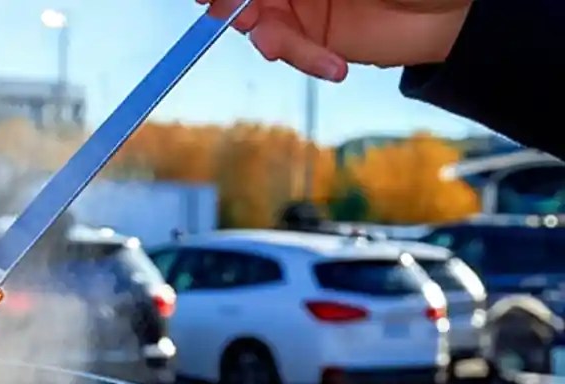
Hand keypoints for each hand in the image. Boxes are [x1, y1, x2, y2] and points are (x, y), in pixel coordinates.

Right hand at [200, 0, 472, 81]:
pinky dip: (306, 62)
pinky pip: (293, 54)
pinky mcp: (314, 41)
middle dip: (236, 7)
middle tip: (245, 17)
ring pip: (261, 26)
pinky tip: (333, 67)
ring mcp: (299, 8)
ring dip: (270, 40)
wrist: (456, 11)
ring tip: (281, 48)